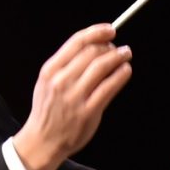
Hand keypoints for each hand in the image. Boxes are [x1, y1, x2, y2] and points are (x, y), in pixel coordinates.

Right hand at [14, 24, 131, 169]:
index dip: (97, 32)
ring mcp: (75, 96)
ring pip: (101, 67)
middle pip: (91, 52)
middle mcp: (61, 80)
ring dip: (118, 57)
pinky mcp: (89, 111)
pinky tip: (126, 70)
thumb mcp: (48, 82)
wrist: (43, 140)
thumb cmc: (49, 109)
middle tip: (118, 48)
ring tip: (125, 54)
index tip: (110, 30)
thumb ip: (66, 64)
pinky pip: (109, 87)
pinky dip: (121, 75)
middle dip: (109, 46)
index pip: (76, 42)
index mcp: (50, 70)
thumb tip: (94, 45)